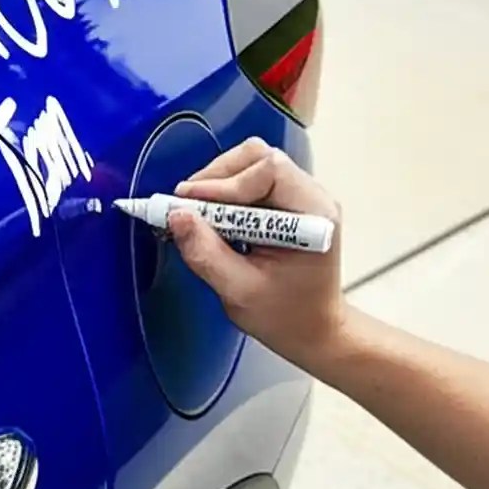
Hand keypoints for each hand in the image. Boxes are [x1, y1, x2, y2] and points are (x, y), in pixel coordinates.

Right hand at [166, 137, 344, 364]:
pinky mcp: (285, 204)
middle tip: (186, 206)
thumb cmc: (285, 317)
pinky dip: (225, 193)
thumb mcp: (239, 291)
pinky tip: (211, 218)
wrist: (313, 330)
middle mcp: (311, 197)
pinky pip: (251, 180)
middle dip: (216, 177)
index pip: (268, 171)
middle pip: (259, 158)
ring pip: (252, 164)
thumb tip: (176, 217)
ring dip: (218, 183)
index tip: (189, 205)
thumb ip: (206, 253)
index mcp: (313, 215)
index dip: (224, 184)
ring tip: (196, 213)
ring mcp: (299, 198)